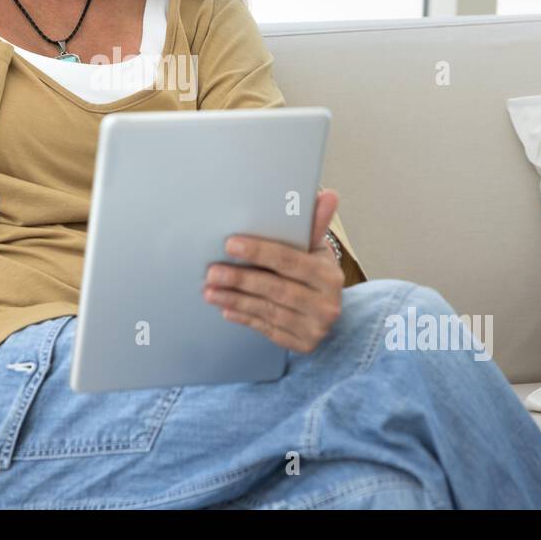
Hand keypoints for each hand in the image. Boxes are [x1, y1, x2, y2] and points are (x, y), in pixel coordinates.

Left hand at [203, 188, 344, 352]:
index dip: (259, 251)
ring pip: (268, 311)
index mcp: (328, 275)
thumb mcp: (317, 249)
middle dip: (240, 279)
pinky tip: (226, 309)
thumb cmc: (316, 274)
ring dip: (235, 300)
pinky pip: (267, 329)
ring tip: (211, 291)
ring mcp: (314, 328)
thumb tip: (328, 194)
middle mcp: (325, 304)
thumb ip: (315, 224)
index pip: (289, 260)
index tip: (231, 244)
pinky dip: (244, 318)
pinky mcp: (302, 345)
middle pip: (275, 288)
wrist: (330, 312)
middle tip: (212, 271)